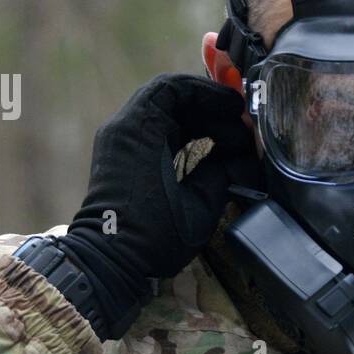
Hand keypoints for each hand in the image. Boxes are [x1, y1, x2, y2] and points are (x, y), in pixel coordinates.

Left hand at [59, 73, 259, 335]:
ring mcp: (121, 144)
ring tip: (233, 142)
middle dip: (210, 110)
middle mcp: (124, 129)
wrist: (106, 263)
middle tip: (242, 128)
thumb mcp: (198, 206)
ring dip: (200, 124)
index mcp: (137, 131)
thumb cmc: (151, 236)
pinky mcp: (124, 160)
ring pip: (166, 116)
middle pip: (171, 100)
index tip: (238, 109)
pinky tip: (212, 151)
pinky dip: (185, 136)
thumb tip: (246, 158)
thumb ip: (224, 173)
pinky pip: (157, 134)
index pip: (174, 89)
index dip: (211, 94)